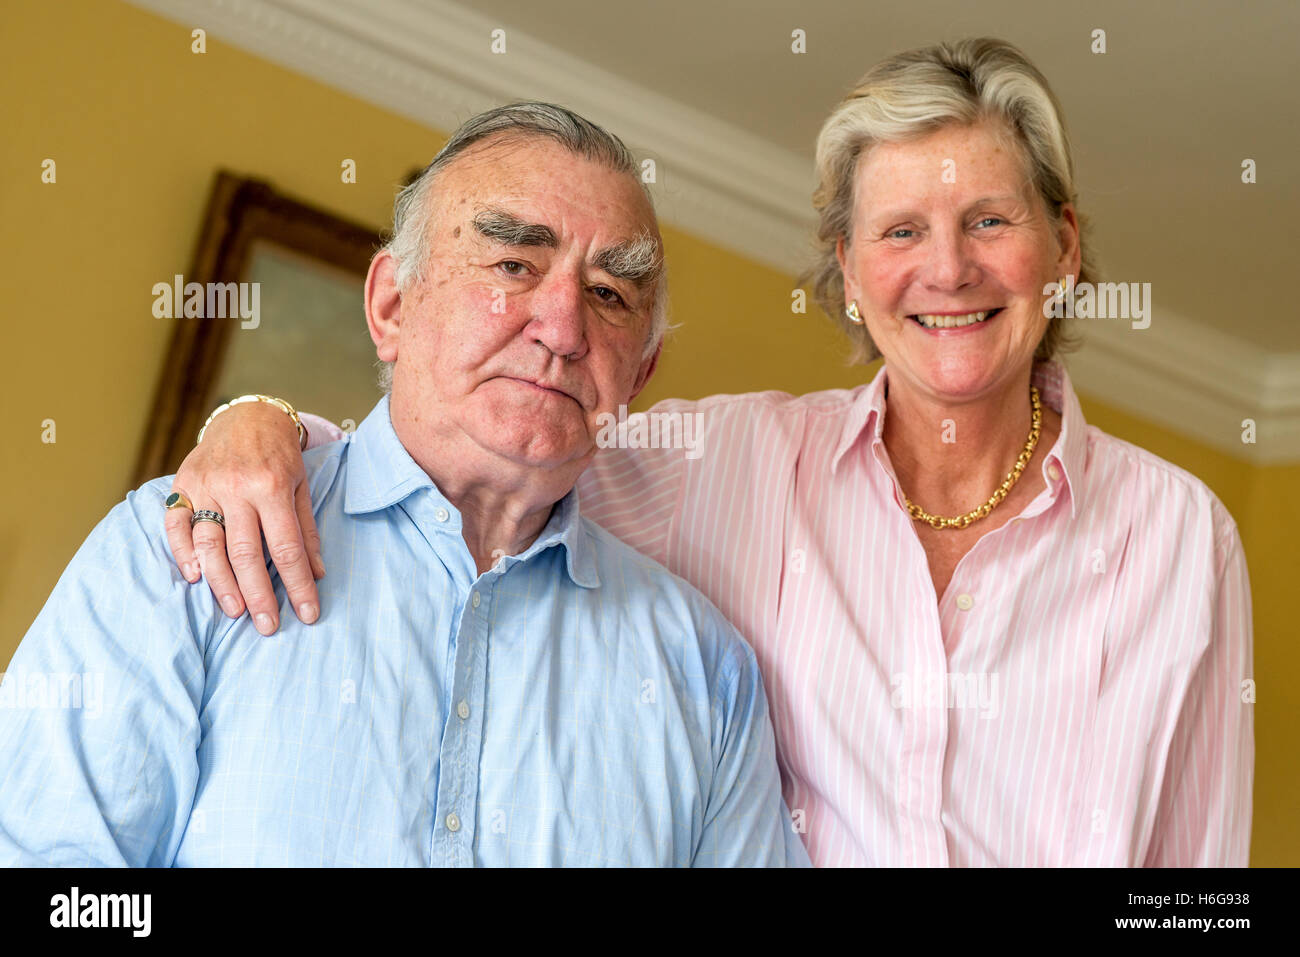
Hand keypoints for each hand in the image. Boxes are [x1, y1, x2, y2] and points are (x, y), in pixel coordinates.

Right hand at [164, 401, 323, 634]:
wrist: (246, 416)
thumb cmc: (279, 455)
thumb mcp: (302, 486)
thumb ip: (306, 530)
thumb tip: (316, 573)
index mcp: (272, 487)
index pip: (287, 548)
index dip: (298, 585)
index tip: (307, 614)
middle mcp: (237, 488)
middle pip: (245, 553)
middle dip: (258, 594)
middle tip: (267, 625)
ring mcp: (206, 486)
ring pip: (209, 544)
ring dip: (222, 583)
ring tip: (236, 611)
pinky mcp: (182, 485)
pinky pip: (176, 525)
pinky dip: (183, 553)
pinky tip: (196, 577)